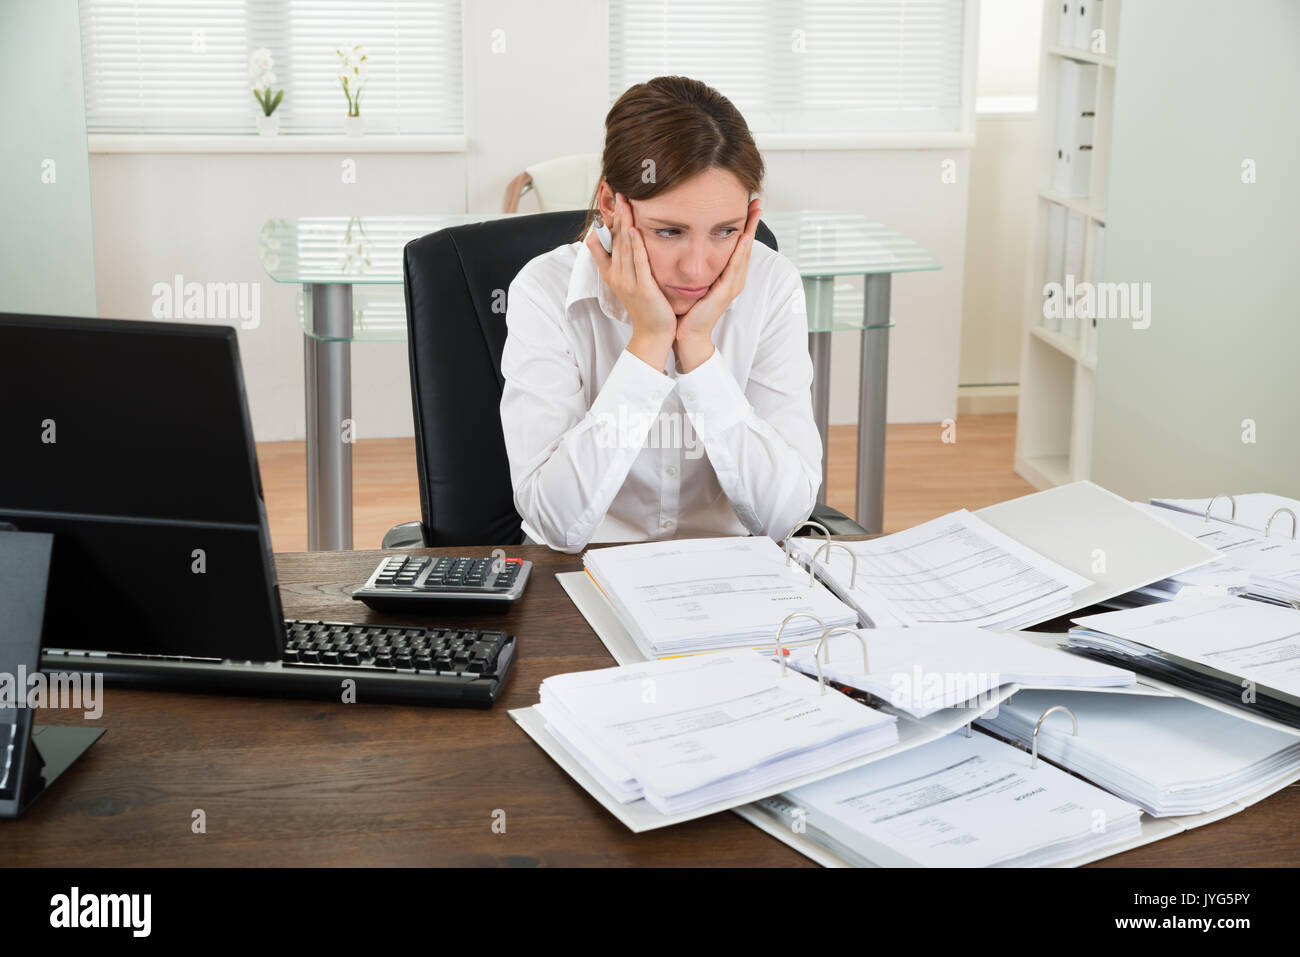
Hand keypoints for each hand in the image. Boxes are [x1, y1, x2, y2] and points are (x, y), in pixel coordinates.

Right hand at [585, 191, 677, 370]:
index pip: (600, 243)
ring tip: (624, 202)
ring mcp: (629, 282)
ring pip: (624, 247)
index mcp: (613, 274)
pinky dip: (636, 245)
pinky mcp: (643, 288)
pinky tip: (635, 229)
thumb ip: (628, 262)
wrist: (653, 334)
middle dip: (615, 215)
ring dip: (624, 223)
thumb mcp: (631, 282)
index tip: (607, 203)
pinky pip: (638, 262)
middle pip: (614, 239)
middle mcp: (617, 276)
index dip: (603, 222)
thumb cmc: (647, 308)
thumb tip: (627, 241)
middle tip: (618, 191)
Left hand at [674, 197, 762, 372]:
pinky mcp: (726, 292)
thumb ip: (697, 264)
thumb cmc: (689, 309)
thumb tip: (689, 243)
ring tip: (755, 212)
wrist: (687, 333)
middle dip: (752, 222)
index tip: (747, 205)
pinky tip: (744, 237)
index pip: (738, 244)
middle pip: (746, 245)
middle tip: (757, 201)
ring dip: (750, 231)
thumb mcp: (695, 280)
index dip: (744, 225)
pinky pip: (735, 267)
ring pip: (744, 252)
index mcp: (727, 275)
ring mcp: (732, 285)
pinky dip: (740, 251)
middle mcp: (734, 278)